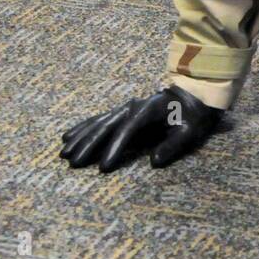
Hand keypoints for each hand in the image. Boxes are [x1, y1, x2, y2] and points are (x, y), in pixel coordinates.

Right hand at [59, 85, 220, 171]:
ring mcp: (127, 107)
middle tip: (73, 162)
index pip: (129, 130)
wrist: (195, 92)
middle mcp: (134, 106)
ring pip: (99, 122)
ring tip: (64, 152)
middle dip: (90, 144)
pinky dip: (84, 127)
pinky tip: (69, 135)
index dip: (115, 147)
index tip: (103, 166)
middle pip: (107, 125)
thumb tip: (154, 162)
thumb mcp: (191, 130)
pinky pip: (99, 119)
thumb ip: (174, 145)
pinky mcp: (124, 111)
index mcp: (150, 110)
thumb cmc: (195, 114)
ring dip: (82, 137)